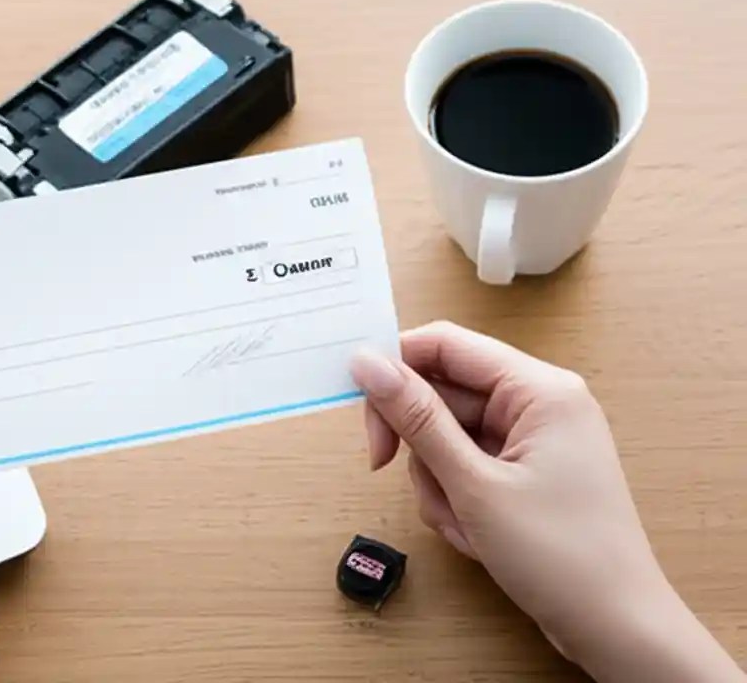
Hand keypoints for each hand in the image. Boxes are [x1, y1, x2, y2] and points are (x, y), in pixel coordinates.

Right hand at [351, 322, 742, 681]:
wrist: (615, 628)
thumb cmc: (561, 556)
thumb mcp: (473, 484)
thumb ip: (417, 419)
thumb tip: (367, 363)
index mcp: (540, 389)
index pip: (446, 345)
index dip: (394, 365)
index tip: (358, 402)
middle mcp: (539, 403)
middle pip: (442, 392)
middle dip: (417, 441)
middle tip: (384, 467)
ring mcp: (533, 439)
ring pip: (447, 436)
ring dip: (436, 480)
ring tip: (462, 522)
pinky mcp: (526, 472)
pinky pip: (466, 466)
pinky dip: (456, 498)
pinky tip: (474, 533)